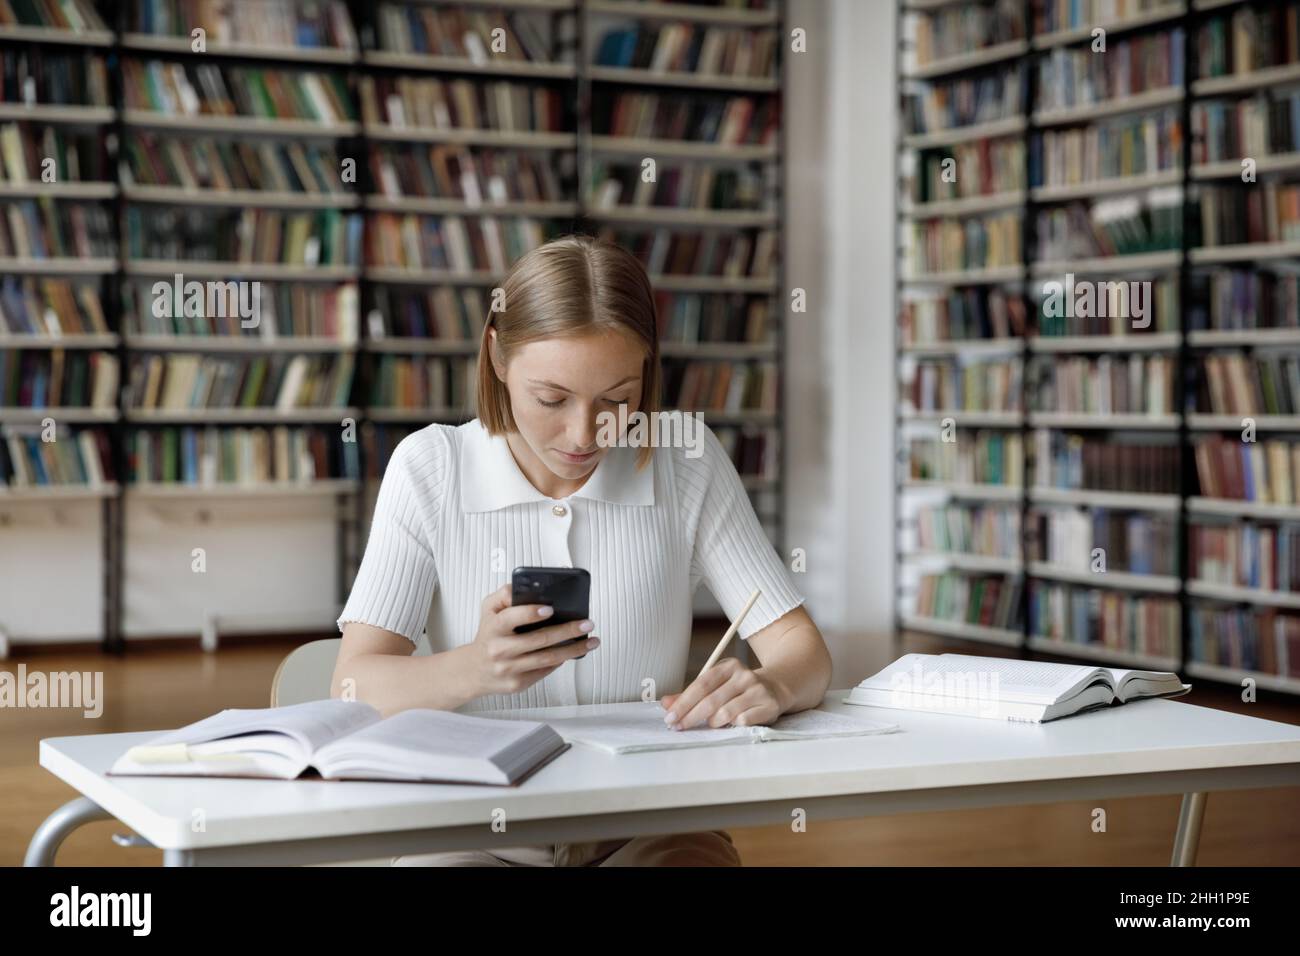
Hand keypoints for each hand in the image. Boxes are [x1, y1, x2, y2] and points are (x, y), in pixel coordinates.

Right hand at [463, 584, 598, 697]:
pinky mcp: (518, 683)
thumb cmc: (488, 634)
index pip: (512, 618)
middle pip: (539, 640)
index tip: (550, 608)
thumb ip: (504, 594)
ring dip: (573, 649)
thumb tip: (523, 588)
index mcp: (494, 628)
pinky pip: (545, 670)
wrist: (474, 670)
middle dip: (567, 631)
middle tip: (586, 623)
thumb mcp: (489, 609)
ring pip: (547, 659)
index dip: (531, 613)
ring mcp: (509, 669)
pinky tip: (574, 651)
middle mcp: (500, 649)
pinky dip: (561, 660)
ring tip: (591, 641)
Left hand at [660, 657, 784, 730]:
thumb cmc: (739, 689)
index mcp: (728, 666)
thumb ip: (691, 695)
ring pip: (726, 713)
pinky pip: (743, 721)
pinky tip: (732, 723)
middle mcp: (744, 676)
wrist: (777, 687)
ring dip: (713, 723)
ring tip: (711, 724)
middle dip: (691, 716)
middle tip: (678, 727)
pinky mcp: (768, 706)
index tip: (670, 716)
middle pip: (711, 700)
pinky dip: (732, 725)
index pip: (701, 684)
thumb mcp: (717, 685)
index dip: (684, 701)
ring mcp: (758, 691)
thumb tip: (666, 703)